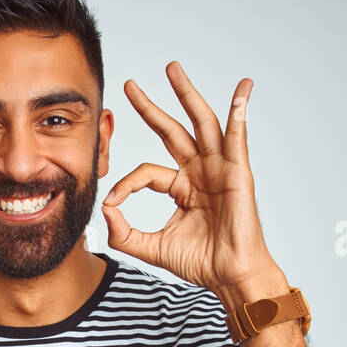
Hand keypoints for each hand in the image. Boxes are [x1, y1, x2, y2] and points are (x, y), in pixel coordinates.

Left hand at [100, 61, 278, 291]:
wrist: (229, 277)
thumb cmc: (200, 262)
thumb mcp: (151, 248)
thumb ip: (124, 234)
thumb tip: (105, 211)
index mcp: (181, 187)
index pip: (145, 172)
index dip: (126, 185)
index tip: (112, 203)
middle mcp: (199, 172)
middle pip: (172, 130)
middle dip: (151, 106)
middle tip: (129, 85)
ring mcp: (219, 170)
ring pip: (201, 123)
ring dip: (187, 94)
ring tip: (172, 69)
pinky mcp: (238, 174)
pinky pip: (238, 138)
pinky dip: (240, 114)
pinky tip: (242, 91)